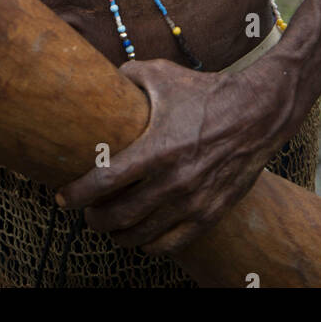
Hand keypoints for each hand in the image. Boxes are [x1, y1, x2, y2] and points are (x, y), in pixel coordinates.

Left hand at [56, 55, 287, 254]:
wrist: (257, 113)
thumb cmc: (206, 92)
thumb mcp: (163, 75)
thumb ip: (129, 76)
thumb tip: (102, 77)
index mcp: (158, 147)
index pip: (105, 180)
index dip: (78, 193)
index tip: (63, 198)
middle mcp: (174, 180)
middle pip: (119, 215)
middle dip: (94, 218)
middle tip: (86, 212)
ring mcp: (193, 201)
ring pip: (142, 235)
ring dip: (117, 235)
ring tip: (108, 225)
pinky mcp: (210, 214)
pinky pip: (171, 244)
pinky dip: (149, 245)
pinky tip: (139, 237)